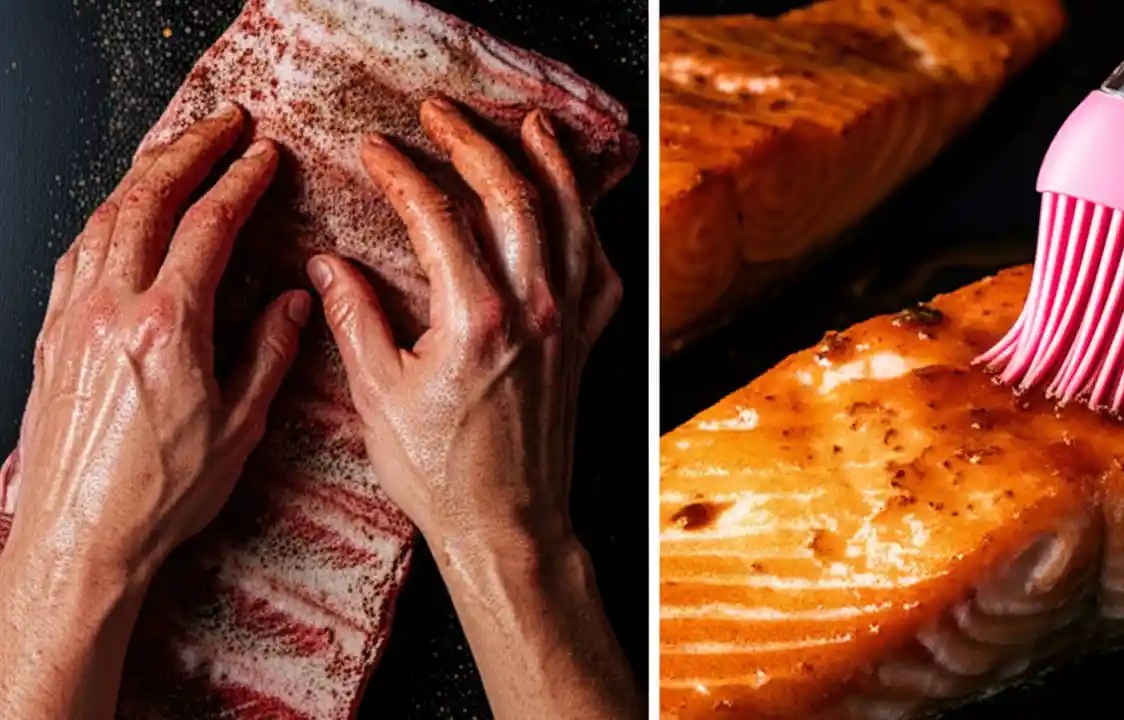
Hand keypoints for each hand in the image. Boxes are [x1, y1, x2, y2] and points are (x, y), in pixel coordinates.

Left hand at [0, 102, 308, 719]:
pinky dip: (107, 215)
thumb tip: (293, 301)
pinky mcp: (51, 337)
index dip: (240, 181)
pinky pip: (76, 251)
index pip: (209, 227)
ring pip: (106, 217)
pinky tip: (123, 212)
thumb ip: (269, 354)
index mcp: (167, 328)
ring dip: (145, 173)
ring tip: (177, 150)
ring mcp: (73, 319)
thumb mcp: (241, 429)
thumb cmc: (160, 497)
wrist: (79, 539)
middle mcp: (111, 310)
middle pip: (149, 200)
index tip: (263, 155)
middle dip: (190, 150)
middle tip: (223, 123)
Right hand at [307, 97, 634, 718]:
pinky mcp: (586, 341)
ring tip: (527, 124)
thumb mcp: (378, 396)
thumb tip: (326, 264)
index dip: (403, 171)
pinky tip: (575, 205)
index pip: (437, 215)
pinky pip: (599, 265)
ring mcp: (569, 322)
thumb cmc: (441, 473)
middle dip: (473, 141)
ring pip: (568, 217)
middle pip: (511, 194)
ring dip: (547, 162)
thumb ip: (354, 320)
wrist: (508, 525)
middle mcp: (534, 309)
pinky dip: (587, 224)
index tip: (376, 147)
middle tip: (440, 113)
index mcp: (476, 318)